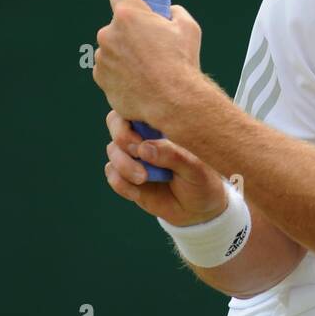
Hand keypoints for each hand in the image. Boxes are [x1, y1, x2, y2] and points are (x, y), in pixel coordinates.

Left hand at [93, 0, 202, 127]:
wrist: (173, 101)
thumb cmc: (182, 62)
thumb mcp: (188, 28)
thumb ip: (175, 13)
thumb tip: (170, 12)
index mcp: (128, 14)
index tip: (137, 4)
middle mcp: (109, 33)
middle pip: (117, 25)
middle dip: (130, 32)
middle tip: (151, 45)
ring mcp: (103, 57)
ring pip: (112, 49)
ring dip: (124, 54)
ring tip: (147, 68)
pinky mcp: (100, 77)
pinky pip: (108, 70)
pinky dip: (120, 73)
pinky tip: (139, 81)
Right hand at [104, 110, 231, 226]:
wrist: (198, 209)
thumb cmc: (202, 180)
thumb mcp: (195, 167)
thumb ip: (172, 155)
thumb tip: (143, 148)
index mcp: (163, 124)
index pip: (138, 106)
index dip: (131, 118)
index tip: (141, 139)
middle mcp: (145, 135)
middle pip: (115, 123)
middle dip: (123, 140)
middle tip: (139, 155)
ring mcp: (134, 156)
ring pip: (112, 150)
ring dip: (124, 165)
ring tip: (143, 178)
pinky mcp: (127, 177)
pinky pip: (112, 174)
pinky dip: (121, 183)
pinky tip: (138, 191)